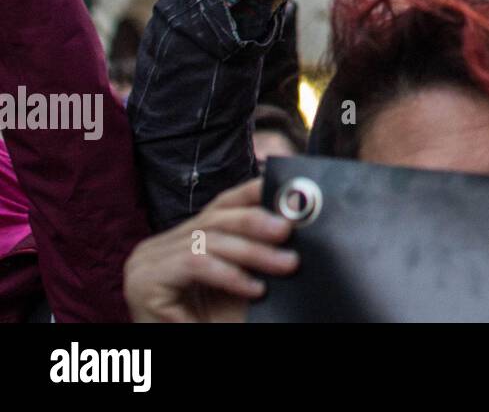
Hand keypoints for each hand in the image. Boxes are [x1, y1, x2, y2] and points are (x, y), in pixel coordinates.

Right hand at [124, 179, 297, 322]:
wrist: (185, 352)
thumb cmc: (211, 323)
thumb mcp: (238, 280)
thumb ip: (252, 251)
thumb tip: (290, 221)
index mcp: (180, 240)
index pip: (220, 206)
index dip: (252, 192)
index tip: (285, 190)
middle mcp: (159, 245)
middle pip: (215, 219)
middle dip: (258, 222)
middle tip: (289, 230)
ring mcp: (147, 261)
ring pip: (209, 241)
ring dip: (253, 252)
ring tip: (286, 263)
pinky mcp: (145, 279)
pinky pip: (196, 265)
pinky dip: (231, 275)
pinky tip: (255, 289)